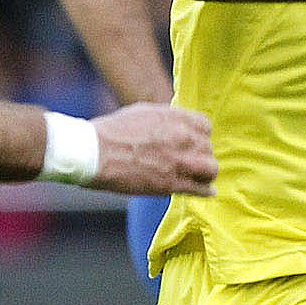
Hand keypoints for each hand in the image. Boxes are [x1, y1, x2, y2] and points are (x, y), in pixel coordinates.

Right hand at [88, 103, 217, 196]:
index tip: (193, 144)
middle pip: (208, 148)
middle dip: (201, 156)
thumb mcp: (143, 113)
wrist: (95, 152)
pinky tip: (203, 192)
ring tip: (197, 178)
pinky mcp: (172, 183)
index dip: (200, 136)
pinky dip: (204, 191)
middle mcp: (182, 137)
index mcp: (175, 118)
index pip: (206, 126)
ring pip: (211, 169)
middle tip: (190, 163)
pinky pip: (201, 189)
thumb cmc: (112, 132)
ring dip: (205, 174)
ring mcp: (179, 161)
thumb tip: (177, 125)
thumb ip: (166, 119)